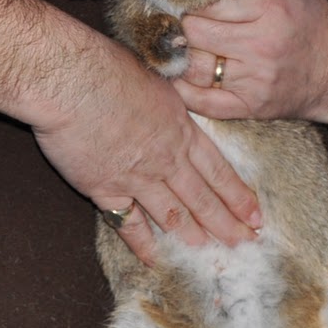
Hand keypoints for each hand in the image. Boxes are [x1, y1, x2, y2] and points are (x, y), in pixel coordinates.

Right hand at [32, 43, 262, 264]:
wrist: (72, 80)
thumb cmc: (107, 67)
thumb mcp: (155, 79)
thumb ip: (167, 103)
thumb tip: (171, 105)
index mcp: (180, 129)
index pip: (218, 170)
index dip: (239, 196)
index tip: (256, 215)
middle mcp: (166, 158)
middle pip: (203, 198)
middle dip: (227, 223)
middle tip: (245, 242)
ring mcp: (138, 177)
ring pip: (173, 215)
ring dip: (193, 236)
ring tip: (209, 253)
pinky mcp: (106, 189)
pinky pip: (129, 225)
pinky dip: (143, 245)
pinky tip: (155, 260)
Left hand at [172, 0, 327, 124]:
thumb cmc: (317, 24)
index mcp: (270, 9)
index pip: (209, 3)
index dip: (194, 2)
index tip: (189, 2)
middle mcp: (260, 45)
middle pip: (195, 34)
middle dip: (185, 27)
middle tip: (183, 24)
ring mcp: (255, 79)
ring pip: (196, 67)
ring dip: (183, 57)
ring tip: (182, 48)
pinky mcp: (252, 106)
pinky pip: (205, 103)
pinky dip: (185, 92)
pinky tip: (179, 79)